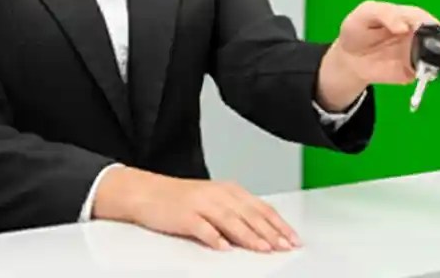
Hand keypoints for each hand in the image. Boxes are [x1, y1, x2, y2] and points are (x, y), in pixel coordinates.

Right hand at [95, 167, 298, 251]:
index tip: (292, 238)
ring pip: (231, 220)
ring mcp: (201, 204)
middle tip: (285, 246)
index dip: (279, 224)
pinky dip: (214, 238)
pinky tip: (224, 248)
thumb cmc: (182, 199)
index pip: (262, 208)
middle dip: (271, 232)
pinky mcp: (185, 215)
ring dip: (249, 236)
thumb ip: (238, 214)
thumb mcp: (215, 201)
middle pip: (250, 215)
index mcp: (230, 191)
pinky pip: (202, 228)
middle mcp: (218, 195)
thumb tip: (264, 233)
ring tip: (263, 248)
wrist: (147, 192)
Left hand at [316, 0, 437, 110]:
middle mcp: (419, 33)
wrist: (350, 58)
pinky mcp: (416, 71)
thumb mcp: (366, 13)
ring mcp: (419, 52)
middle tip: (436, 50)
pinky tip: (429, 74)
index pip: (426, 18)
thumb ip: (385, 14)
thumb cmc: (358, 29)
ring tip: (436, 63)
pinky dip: (434, 73)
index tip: (423, 31)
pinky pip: (431, 72)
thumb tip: (405, 27)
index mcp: (410, 15)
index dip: (428, 24)